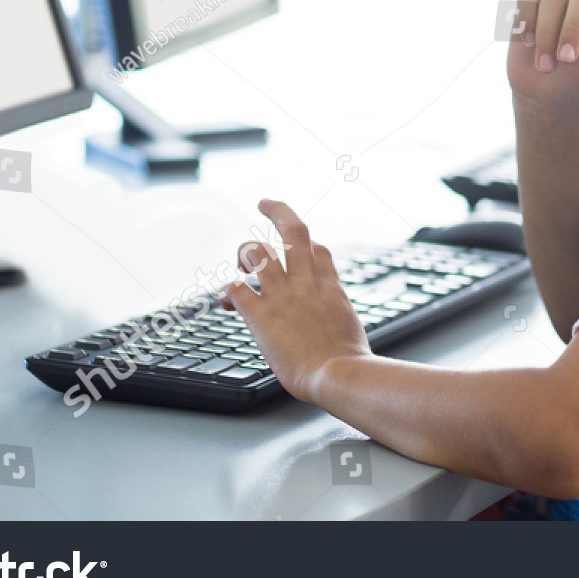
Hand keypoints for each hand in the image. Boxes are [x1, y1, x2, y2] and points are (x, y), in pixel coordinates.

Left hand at [220, 199, 370, 401]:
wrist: (340, 374)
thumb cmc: (348, 363)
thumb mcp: (350, 327)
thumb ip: (337, 317)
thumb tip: (339, 331)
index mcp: (330, 287)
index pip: (318, 249)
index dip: (305, 244)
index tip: (296, 248)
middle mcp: (306, 283)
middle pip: (293, 230)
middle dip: (277, 210)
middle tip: (264, 203)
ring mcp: (283, 295)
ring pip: (256, 251)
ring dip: (244, 253)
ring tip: (241, 266)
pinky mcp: (261, 314)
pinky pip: (236, 287)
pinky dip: (228, 292)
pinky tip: (228, 303)